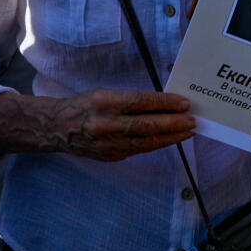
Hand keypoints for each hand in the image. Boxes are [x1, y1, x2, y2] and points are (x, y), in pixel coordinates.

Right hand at [0, 88, 196, 160]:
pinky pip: (138, 150)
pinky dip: (157, 144)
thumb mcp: (105, 94)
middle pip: (146, 126)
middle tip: (192, 121)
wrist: (58, 129)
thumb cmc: (85, 105)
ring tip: (188, 131)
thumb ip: (131, 100)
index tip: (184, 103)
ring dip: (170, 137)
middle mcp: (105, 124)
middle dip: (173, 124)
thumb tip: (163, 103)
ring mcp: (107, 144)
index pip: (140, 102)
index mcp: (103, 102)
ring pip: (145, 143)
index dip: (165, 104)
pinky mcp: (110, 156)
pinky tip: (170, 139)